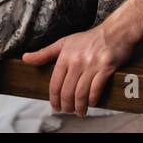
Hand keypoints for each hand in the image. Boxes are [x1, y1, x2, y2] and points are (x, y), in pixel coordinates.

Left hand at [21, 25, 135, 116]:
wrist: (116, 31)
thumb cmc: (90, 38)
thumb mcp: (65, 42)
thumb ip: (45, 53)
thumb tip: (25, 58)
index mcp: (65, 56)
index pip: (55, 84)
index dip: (54, 99)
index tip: (56, 107)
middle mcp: (77, 60)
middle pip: (67, 92)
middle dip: (67, 106)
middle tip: (69, 111)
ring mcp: (92, 64)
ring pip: (81, 93)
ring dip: (80, 107)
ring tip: (81, 112)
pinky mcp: (106, 67)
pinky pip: (96, 88)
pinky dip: (93, 99)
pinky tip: (92, 103)